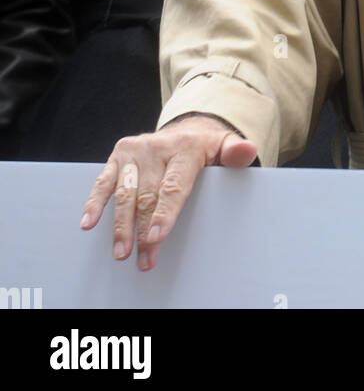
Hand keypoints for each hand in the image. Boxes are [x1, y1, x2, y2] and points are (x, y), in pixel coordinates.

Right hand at [79, 114, 257, 270]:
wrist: (183, 131)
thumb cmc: (204, 149)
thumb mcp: (224, 148)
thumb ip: (235, 153)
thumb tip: (247, 152)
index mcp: (185, 148)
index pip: (174, 186)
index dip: (164, 214)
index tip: (156, 238)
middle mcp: (157, 147)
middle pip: (148, 196)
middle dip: (144, 231)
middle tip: (144, 259)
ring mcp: (135, 152)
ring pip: (124, 193)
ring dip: (121, 226)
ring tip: (121, 252)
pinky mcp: (119, 156)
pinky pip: (103, 181)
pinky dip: (94, 203)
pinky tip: (88, 223)